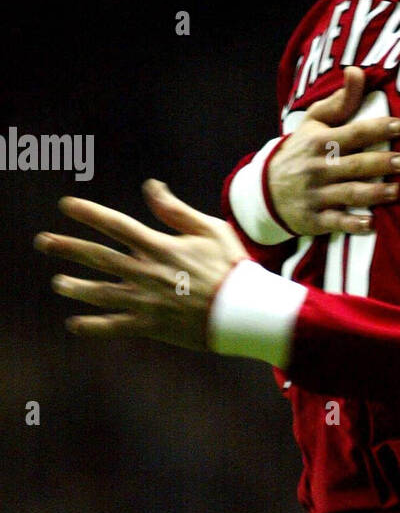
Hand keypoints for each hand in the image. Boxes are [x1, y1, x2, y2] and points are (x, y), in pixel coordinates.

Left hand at [35, 180, 247, 350]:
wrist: (244, 311)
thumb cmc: (232, 267)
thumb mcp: (209, 229)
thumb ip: (176, 210)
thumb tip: (151, 186)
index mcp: (159, 247)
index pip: (116, 225)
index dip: (89, 213)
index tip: (66, 205)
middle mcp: (147, 272)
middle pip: (98, 258)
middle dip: (68, 248)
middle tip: (42, 242)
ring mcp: (146, 301)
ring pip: (101, 293)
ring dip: (76, 287)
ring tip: (58, 283)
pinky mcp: (151, 326)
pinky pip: (115, 327)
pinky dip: (93, 327)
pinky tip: (74, 325)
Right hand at [268, 66, 399, 235]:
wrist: (265, 190)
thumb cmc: (301, 151)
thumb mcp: (314, 123)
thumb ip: (340, 101)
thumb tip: (358, 71)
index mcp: (319, 141)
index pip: (352, 133)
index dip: (376, 129)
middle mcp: (317, 168)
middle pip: (354, 165)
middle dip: (379, 163)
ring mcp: (315, 195)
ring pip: (348, 193)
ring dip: (373, 194)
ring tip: (397, 191)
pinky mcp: (314, 219)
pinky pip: (335, 222)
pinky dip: (351, 224)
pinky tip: (370, 224)